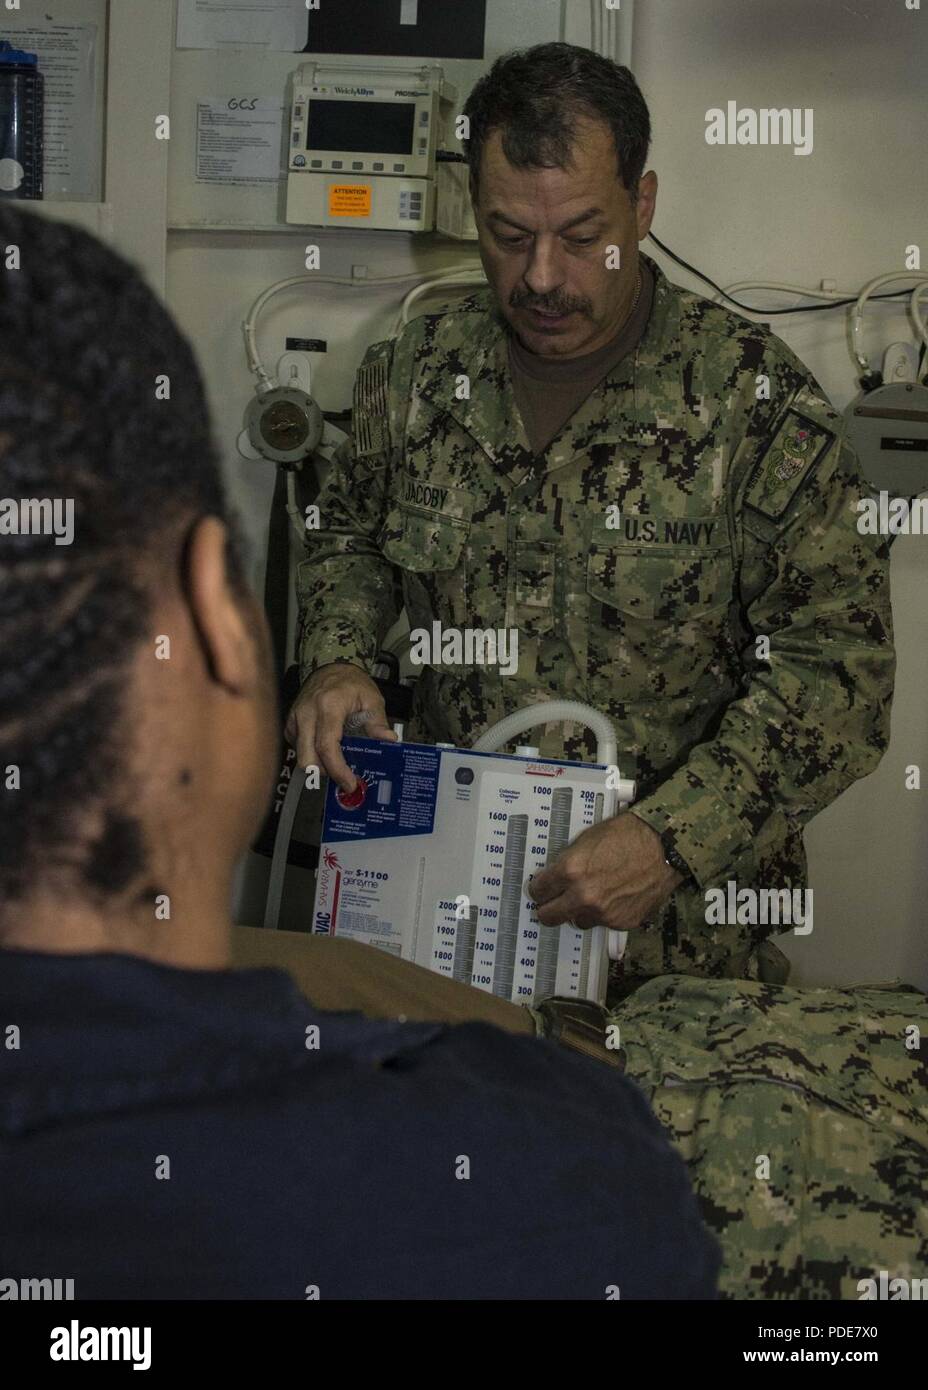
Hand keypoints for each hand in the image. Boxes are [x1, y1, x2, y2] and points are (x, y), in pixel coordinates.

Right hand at [284, 663, 396, 791]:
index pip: (327, 746)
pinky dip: (311, 755)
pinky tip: (326, 751)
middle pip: (307, 758)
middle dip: (325, 774)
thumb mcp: (372, 699)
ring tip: (337, 763)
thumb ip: (378, 723)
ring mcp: (295, 719)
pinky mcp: (290, 724)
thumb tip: (388, 741)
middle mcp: (307, 713)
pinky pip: (297, 749)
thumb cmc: (351, 684)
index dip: (337, 770)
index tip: (349, 783)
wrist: (330, 668)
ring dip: (318, 766)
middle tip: (343, 777)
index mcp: (328, 706)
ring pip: (300, 756)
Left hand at [527, 813, 683, 932]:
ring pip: (577, 921)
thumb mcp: (587, 840)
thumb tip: (556, 876)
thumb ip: (568, 861)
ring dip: (580, 911)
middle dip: (548, 908)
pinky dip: (605, 913)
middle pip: (549, 916)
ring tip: (593, 895)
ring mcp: (603, 913)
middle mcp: (582, 897)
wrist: (664, 847)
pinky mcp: (622, 923)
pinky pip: (604, 922)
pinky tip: (616, 896)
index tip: (543, 888)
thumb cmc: (626, 835)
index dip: (539, 888)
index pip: (538, 891)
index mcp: (570, 871)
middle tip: (553, 902)